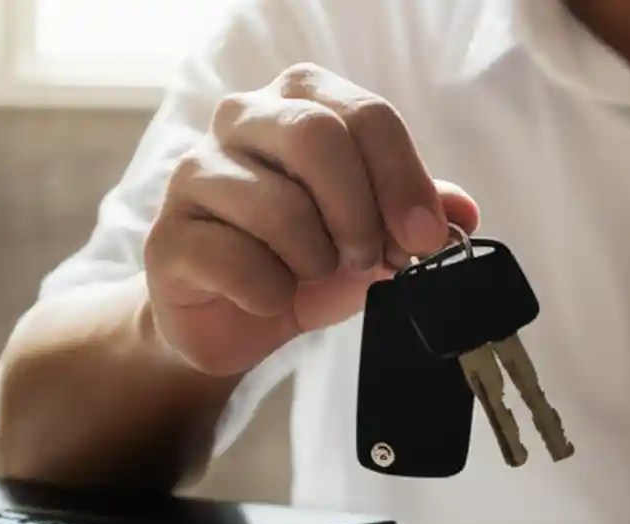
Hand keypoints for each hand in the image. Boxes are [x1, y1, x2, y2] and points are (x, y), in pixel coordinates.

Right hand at [144, 62, 478, 376]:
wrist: (236, 317)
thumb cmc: (308, 257)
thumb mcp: (379, 234)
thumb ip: (420, 214)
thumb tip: (462, 212)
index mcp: (302, 100)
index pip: (367, 115)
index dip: (404, 180)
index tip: (424, 237)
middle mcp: (242, 118)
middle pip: (318, 137)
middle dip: (359, 213)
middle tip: (367, 258)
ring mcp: (196, 172)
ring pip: (278, 205)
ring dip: (315, 259)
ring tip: (311, 273)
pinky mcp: (167, 235)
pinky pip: (235, 261)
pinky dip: (270, 293)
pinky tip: (268, 296)